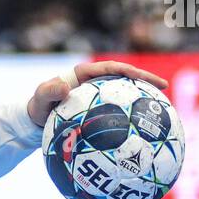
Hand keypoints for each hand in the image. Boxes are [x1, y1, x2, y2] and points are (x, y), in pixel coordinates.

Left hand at [26, 60, 168, 127]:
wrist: (34, 121)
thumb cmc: (37, 108)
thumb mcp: (40, 99)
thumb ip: (48, 92)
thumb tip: (64, 87)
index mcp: (85, 73)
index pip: (114, 68)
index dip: (133, 72)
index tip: (148, 79)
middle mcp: (94, 81)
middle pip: (125, 78)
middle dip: (145, 81)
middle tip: (164, 88)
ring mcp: (97, 95)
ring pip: (124, 94)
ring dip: (141, 98)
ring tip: (161, 107)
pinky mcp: (98, 108)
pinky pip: (117, 111)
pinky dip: (129, 116)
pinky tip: (142, 130)